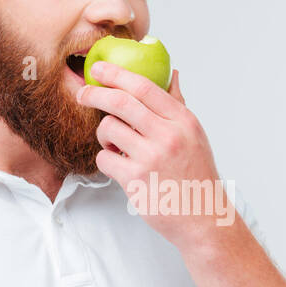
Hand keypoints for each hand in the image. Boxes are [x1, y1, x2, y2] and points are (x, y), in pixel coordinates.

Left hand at [76, 61, 225, 253]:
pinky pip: (104, 159)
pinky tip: (118, 165)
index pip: (145, 87)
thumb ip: (178, 104)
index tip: (99, 69)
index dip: (117, 74)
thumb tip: (172, 73)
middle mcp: (168, 136)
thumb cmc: (197, 175)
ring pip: (108, 129)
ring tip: (113, 144)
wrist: (202, 217)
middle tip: (83, 94)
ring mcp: (151, 158)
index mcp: (183, 121)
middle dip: (95, 94)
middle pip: (121, 103)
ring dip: (103, 134)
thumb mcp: (194, 136)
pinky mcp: (135, 180)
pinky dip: (106, 160)